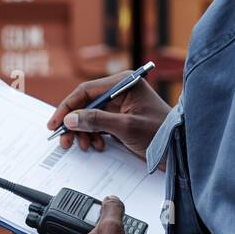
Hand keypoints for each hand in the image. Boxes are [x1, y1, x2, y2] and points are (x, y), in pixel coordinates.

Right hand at [46, 70, 170, 160]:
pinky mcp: (121, 118)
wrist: (179, 150)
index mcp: (124, 83)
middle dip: (75, 123)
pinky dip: (94, 135)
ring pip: (90, 115)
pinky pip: (99, 123)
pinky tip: (97, 145)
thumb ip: (96, 120)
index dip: (67, 107)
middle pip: (86, 104)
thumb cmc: (161, 134)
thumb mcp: (126, 127)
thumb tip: (70, 118)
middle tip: (65, 140)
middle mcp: (121, 90)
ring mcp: (121, 105)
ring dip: (84, 132)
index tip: (55, 123)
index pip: (86, 90)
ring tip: (84, 146)